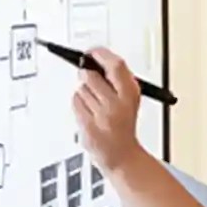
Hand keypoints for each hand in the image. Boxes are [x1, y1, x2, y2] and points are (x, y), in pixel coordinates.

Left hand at [70, 47, 144, 173]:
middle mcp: (117, 103)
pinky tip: (88, 111)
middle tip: (91, 78)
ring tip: (94, 103)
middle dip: (87, 74)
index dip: (101, 54)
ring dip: (84, 92)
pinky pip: (75, 102)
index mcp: (131, 93)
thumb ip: (117, 79)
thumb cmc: (123, 124)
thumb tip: (97, 58)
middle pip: (91, 75)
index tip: (93, 52)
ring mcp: (101, 115)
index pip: (115, 65)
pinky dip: (79, 104)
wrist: (121, 154)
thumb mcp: (130, 98)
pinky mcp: (87, 125)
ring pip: (81, 89)